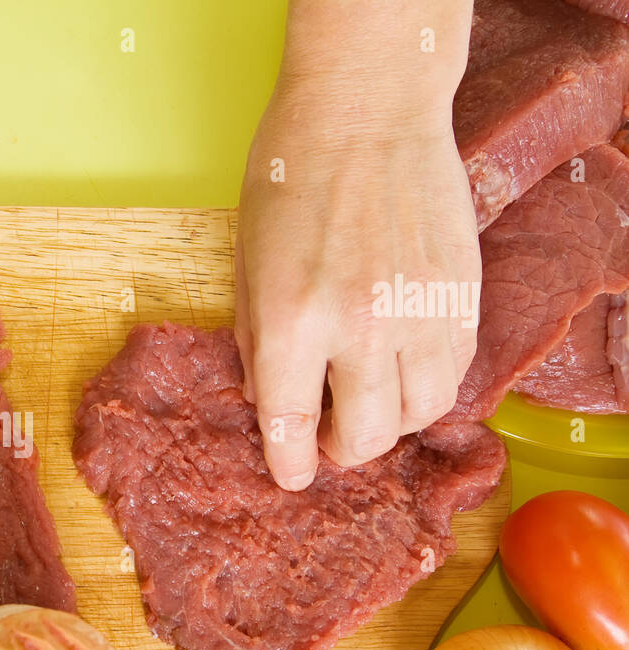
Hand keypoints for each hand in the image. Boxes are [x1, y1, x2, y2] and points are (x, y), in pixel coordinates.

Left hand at [234, 0, 478, 489]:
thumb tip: (270, 400)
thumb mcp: (248, 263)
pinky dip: (428, 383)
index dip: (289, 464)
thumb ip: (257, 340)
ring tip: (369, 393)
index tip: (290, 475)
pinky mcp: (462, 297)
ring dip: (391, 419)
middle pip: (365, 438)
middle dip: (341, 447)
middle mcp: (360, 328)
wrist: (368, 112)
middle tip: (329, 431)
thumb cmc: (290, 178)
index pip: (291, 426)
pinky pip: (454, 373)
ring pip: (419, 414)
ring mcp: (419, 313)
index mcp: (292, 320)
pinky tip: (404, 361)